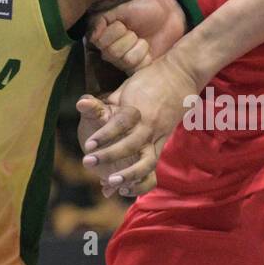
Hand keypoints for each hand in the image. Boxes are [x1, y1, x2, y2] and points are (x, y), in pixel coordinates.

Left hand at [83, 54, 204, 195]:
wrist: (181, 75)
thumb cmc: (149, 78)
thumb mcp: (126, 86)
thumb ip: (107, 101)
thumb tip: (81, 104)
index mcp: (137, 108)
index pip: (120, 124)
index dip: (104, 135)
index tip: (88, 145)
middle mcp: (148, 124)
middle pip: (130, 144)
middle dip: (109, 155)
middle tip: (88, 162)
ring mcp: (158, 135)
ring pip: (146, 161)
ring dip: (129, 175)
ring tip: (110, 183)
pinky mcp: (163, 142)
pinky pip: (153, 165)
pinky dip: (141, 179)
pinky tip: (127, 189)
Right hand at [88, 0, 185, 74]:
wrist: (167, 14)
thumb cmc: (143, 9)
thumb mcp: (121, 10)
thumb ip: (104, 20)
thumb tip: (92, 37)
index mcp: (105, 36)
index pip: (98, 42)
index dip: (113, 32)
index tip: (122, 24)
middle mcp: (112, 51)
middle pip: (110, 52)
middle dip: (126, 38)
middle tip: (135, 31)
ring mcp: (125, 61)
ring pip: (124, 60)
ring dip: (137, 45)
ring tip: (143, 39)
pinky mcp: (139, 69)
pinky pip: (136, 67)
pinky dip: (144, 55)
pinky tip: (148, 49)